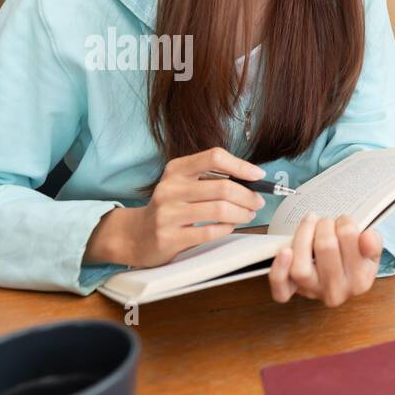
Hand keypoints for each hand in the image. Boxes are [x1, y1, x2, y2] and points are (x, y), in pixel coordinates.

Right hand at [85, 148, 266, 266]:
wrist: (136, 234)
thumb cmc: (169, 207)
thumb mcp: (183, 184)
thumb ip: (210, 178)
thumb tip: (251, 179)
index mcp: (176, 170)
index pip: (214, 157)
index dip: (241, 166)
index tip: (258, 175)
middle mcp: (170, 188)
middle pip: (223, 188)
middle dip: (249, 196)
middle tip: (258, 202)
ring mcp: (168, 214)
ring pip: (220, 211)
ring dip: (242, 214)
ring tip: (248, 214)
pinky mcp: (170, 237)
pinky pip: (210, 232)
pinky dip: (227, 228)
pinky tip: (230, 226)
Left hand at [268, 214, 383, 306]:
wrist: (337, 276)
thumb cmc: (352, 260)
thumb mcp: (370, 252)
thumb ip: (373, 244)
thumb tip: (367, 236)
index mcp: (360, 281)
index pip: (351, 240)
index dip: (345, 223)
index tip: (343, 221)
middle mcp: (337, 291)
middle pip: (326, 248)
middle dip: (324, 225)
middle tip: (326, 222)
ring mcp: (312, 292)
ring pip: (301, 267)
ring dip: (302, 237)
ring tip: (310, 224)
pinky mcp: (293, 293)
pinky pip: (281, 288)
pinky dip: (280, 269)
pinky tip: (284, 251)